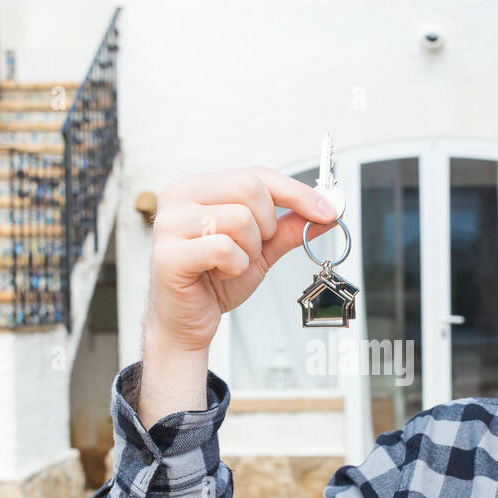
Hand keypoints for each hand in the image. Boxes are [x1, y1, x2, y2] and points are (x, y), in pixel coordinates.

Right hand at [148, 166, 339, 352]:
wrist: (187, 322)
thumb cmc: (216, 282)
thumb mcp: (261, 250)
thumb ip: (288, 228)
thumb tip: (327, 212)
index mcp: (199, 187)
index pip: (256, 175)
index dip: (296, 192)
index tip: (328, 211)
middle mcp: (179, 196)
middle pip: (250, 188)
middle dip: (266, 226)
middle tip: (253, 250)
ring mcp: (169, 223)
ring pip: (240, 219)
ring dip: (249, 251)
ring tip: (230, 265)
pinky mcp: (169, 253)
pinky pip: (224, 249)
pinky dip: (234, 267)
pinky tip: (219, 275)